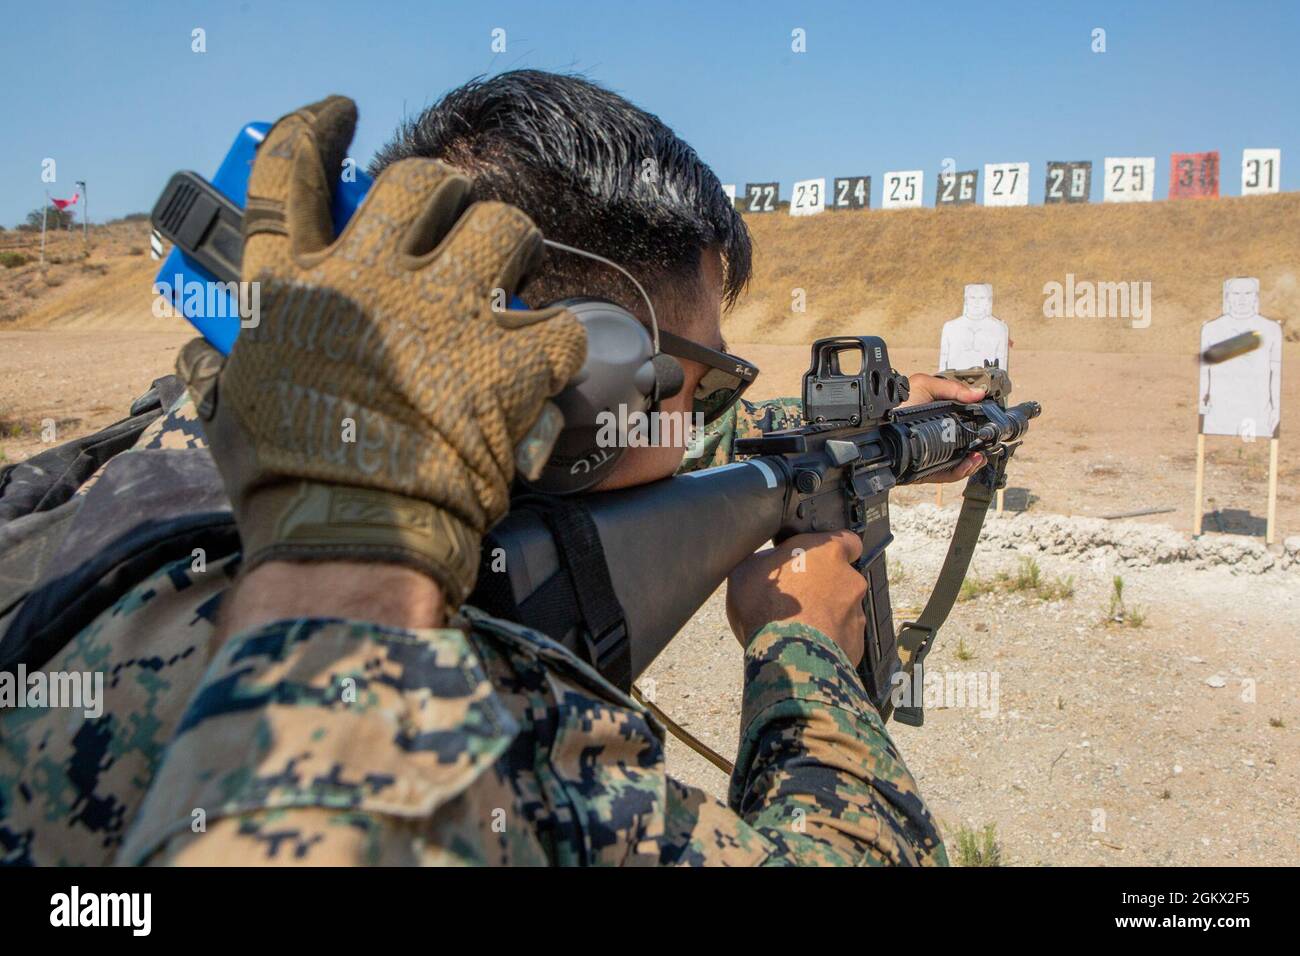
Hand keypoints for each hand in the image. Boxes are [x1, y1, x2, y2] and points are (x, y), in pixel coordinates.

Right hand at [177, 96, 585, 605]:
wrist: (352, 541)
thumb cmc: (285, 485)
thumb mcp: (228, 415)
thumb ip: (220, 371)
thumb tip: (202, 355)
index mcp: (292, 289)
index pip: (291, 173)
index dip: (314, 131)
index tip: (339, 116)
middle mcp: (369, 281)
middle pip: (418, 183)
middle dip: (442, 190)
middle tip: (452, 217)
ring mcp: (445, 314)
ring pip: (501, 224)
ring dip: (509, 242)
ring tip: (509, 273)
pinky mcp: (508, 361)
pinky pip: (559, 322)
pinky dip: (557, 340)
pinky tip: (545, 360)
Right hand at [726, 530, 866, 666]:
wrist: (787, 655)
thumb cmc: (767, 608)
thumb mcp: (746, 570)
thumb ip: (765, 559)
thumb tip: (766, 561)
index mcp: (828, 553)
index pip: (848, 540)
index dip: (834, 550)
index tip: (817, 560)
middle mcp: (850, 579)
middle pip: (841, 579)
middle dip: (823, 588)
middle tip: (796, 602)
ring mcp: (856, 613)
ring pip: (842, 610)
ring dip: (825, 616)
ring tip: (797, 629)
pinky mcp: (856, 643)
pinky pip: (841, 638)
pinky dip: (828, 641)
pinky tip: (805, 647)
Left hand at [903, 372, 986, 482]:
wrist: (876, 427)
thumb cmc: (896, 405)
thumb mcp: (924, 386)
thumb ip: (953, 389)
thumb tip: (980, 394)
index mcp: (940, 421)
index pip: (967, 427)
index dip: (980, 429)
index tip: (990, 428)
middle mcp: (938, 440)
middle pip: (967, 449)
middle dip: (980, 450)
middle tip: (986, 447)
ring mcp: (933, 456)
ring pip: (960, 464)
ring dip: (973, 462)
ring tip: (978, 456)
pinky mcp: (926, 471)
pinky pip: (948, 475)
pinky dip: (961, 471)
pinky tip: (968, 462)